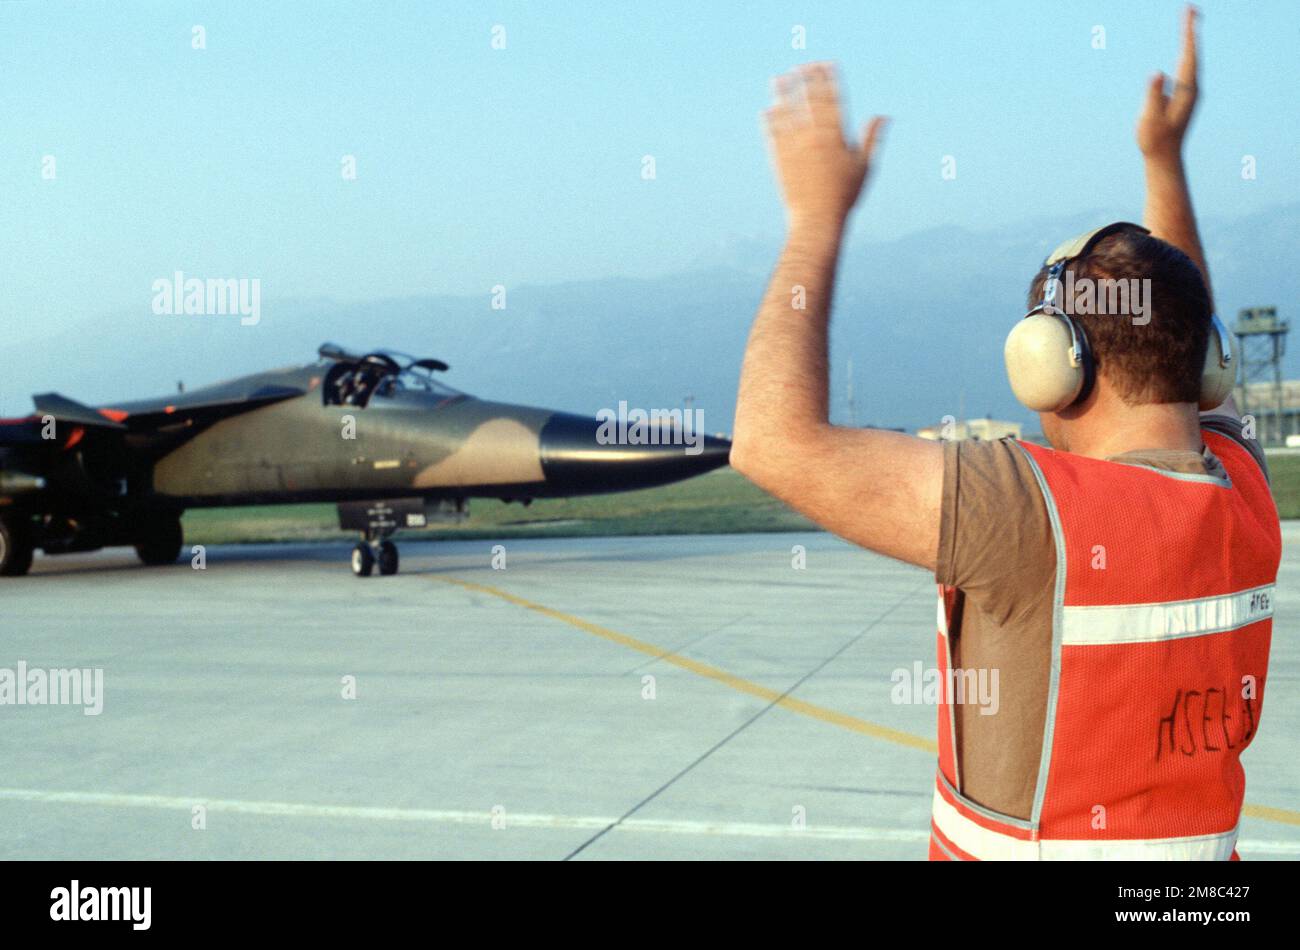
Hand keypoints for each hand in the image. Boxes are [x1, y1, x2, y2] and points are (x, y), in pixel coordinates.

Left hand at [763, 62, 885, 231]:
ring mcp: (796, 147)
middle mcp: (815, 138)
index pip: (834, 99)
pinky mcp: (780, 160)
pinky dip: (770, 122)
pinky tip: (767, 110)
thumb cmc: (844, 196)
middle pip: (810, 101)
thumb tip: (884, 116)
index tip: (827, 64)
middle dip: (806, 79)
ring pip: (788, 114)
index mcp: (837, 137)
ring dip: (783, 93)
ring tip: (778, 78)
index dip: (830, 79)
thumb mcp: (864, 167)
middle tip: (802, 65)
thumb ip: (872, 138)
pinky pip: (773, 135)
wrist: (817, 220)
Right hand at [1137, 5, 1199, 161]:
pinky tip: (1185, 50)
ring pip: (1192, 59)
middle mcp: (1192, 88)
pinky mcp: (1184, 96)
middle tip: (1191, 7)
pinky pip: (1186, 68)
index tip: (1189, 12)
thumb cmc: (1155, 140)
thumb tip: (1158, 74)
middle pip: (1193, 52)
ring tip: (1190, 20)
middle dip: (1191, 29)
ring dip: (1190, 39)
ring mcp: (1189, 92)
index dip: (1188, 32)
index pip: (1188, 54)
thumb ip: (1154, 94)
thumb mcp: (1150, 118)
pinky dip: (1186, 52)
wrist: (1165, 159)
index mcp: (1186, 89)